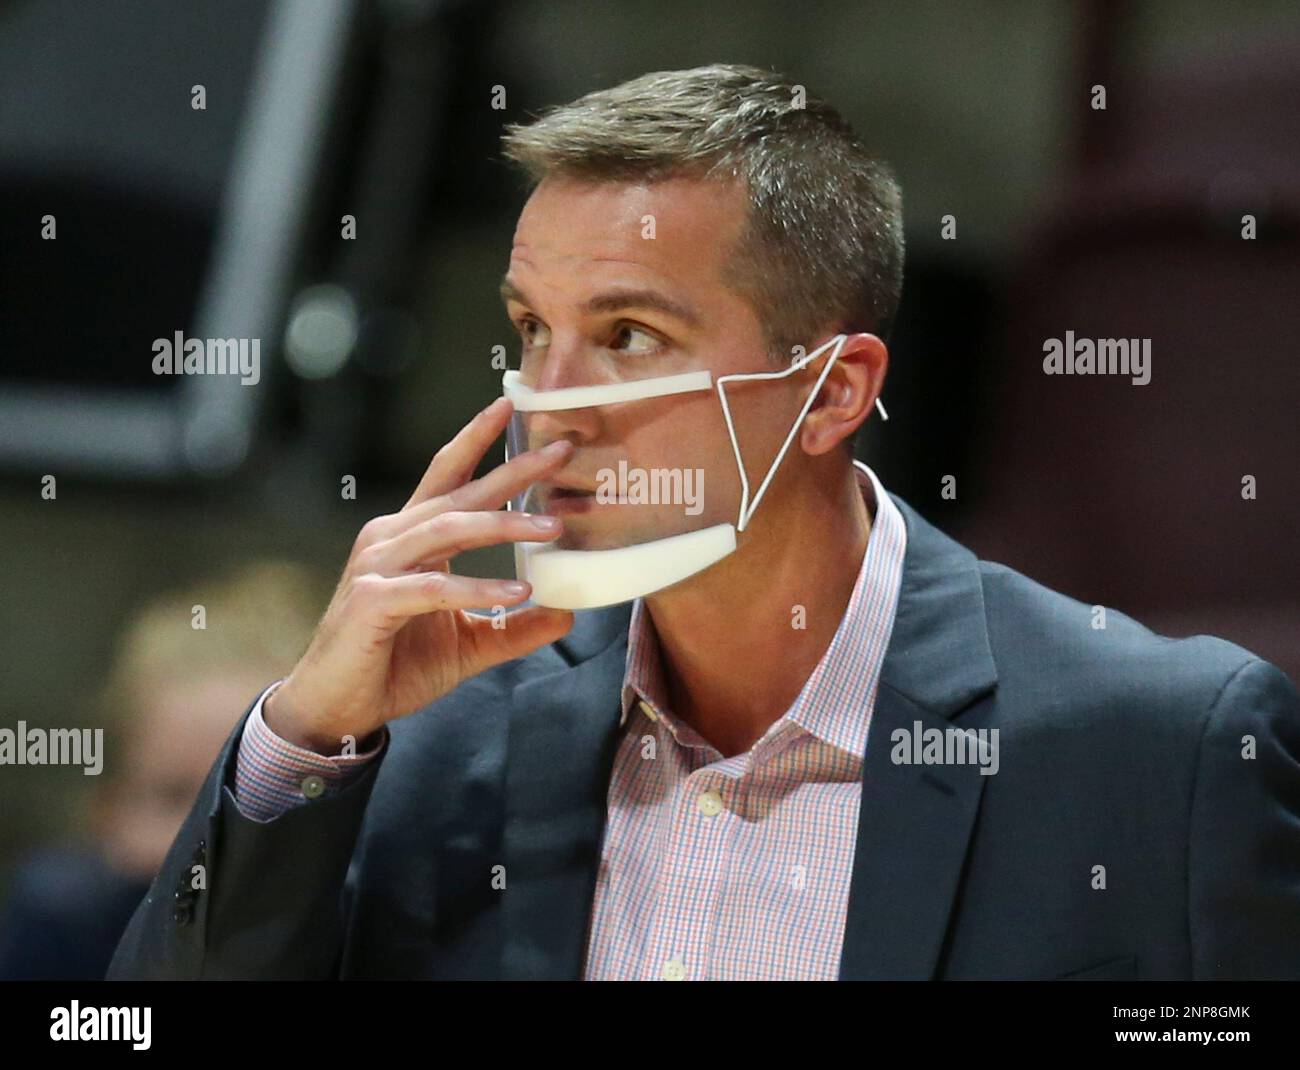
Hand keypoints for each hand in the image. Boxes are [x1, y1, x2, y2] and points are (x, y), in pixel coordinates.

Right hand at [265, 397, 573, 752]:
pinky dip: (479, 588)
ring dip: (504, 526)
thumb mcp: (467, 646)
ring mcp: (378, 568)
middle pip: (459, 494)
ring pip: (449, 531)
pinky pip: (435, 587)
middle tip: (561, 452)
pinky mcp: (373, 603)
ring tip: (553, 529)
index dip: (476, 439)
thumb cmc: (393, 667)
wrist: (335, 711)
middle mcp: (391, 540)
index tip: (511, 405)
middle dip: (512, 472)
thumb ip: (512, 629)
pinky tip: (518, 593)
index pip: (446, 475)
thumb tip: (566, 615)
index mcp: (410, 538)